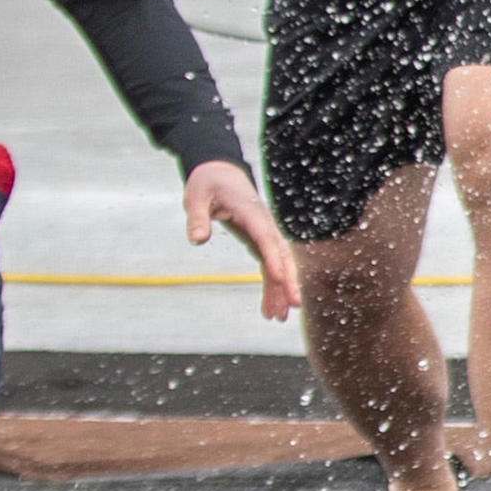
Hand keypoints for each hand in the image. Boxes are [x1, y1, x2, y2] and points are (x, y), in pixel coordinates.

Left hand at [187, 161, 302, 320]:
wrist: (220, 172)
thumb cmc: (208, 184)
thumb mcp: (196, 197)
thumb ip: (197, 218)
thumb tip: (197, 240)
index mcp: (251, 213)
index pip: (266, 239)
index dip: (275, 259)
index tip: (281, 279)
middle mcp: (264, 225)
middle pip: (282, 255)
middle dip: (289, 281)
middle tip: (294, 305)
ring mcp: (265, 234)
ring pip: (279, 265)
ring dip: (281, 290)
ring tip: (278, 318)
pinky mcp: (260, 241)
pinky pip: (270, 266)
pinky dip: (272, 286)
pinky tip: (270, 308)